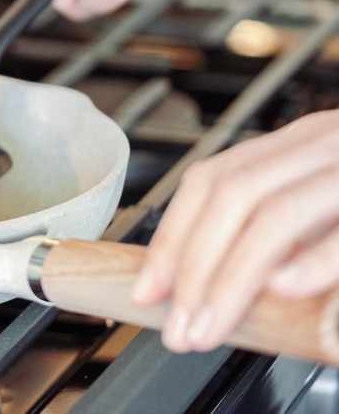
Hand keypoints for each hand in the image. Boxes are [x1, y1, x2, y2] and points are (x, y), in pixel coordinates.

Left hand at [131, 109, 338, 352]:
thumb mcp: (321, 210)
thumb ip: (278, 234)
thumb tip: (209, 284)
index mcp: (298, 145)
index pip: (212, 182)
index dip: (172, 237)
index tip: (150, 290)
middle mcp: (326, 142)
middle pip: (233, 198)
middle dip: (194, 270)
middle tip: (180, 328)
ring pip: (278, 211)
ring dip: (234, 278)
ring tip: (210, 325)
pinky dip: (318, 257)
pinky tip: (285, 286)